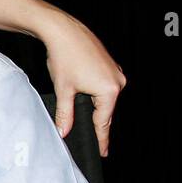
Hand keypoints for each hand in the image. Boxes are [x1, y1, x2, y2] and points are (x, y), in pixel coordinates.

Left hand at [40, 11, 125, 156]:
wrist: (63, 31)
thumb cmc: (64, 57)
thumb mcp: (63, 90)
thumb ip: (65, 114)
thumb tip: (64, 131)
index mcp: (109, 90)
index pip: (104, 121)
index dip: (101, 138)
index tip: (102, 152)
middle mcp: (118, 81)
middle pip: (106, 110)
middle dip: (96, 122)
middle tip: (92, 140)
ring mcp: (116, 72)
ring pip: (105, 98)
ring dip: (95, 106)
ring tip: (85, 117)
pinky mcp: (110, 65)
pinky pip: (105, 86)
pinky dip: (96, 93)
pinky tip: (85, 96)